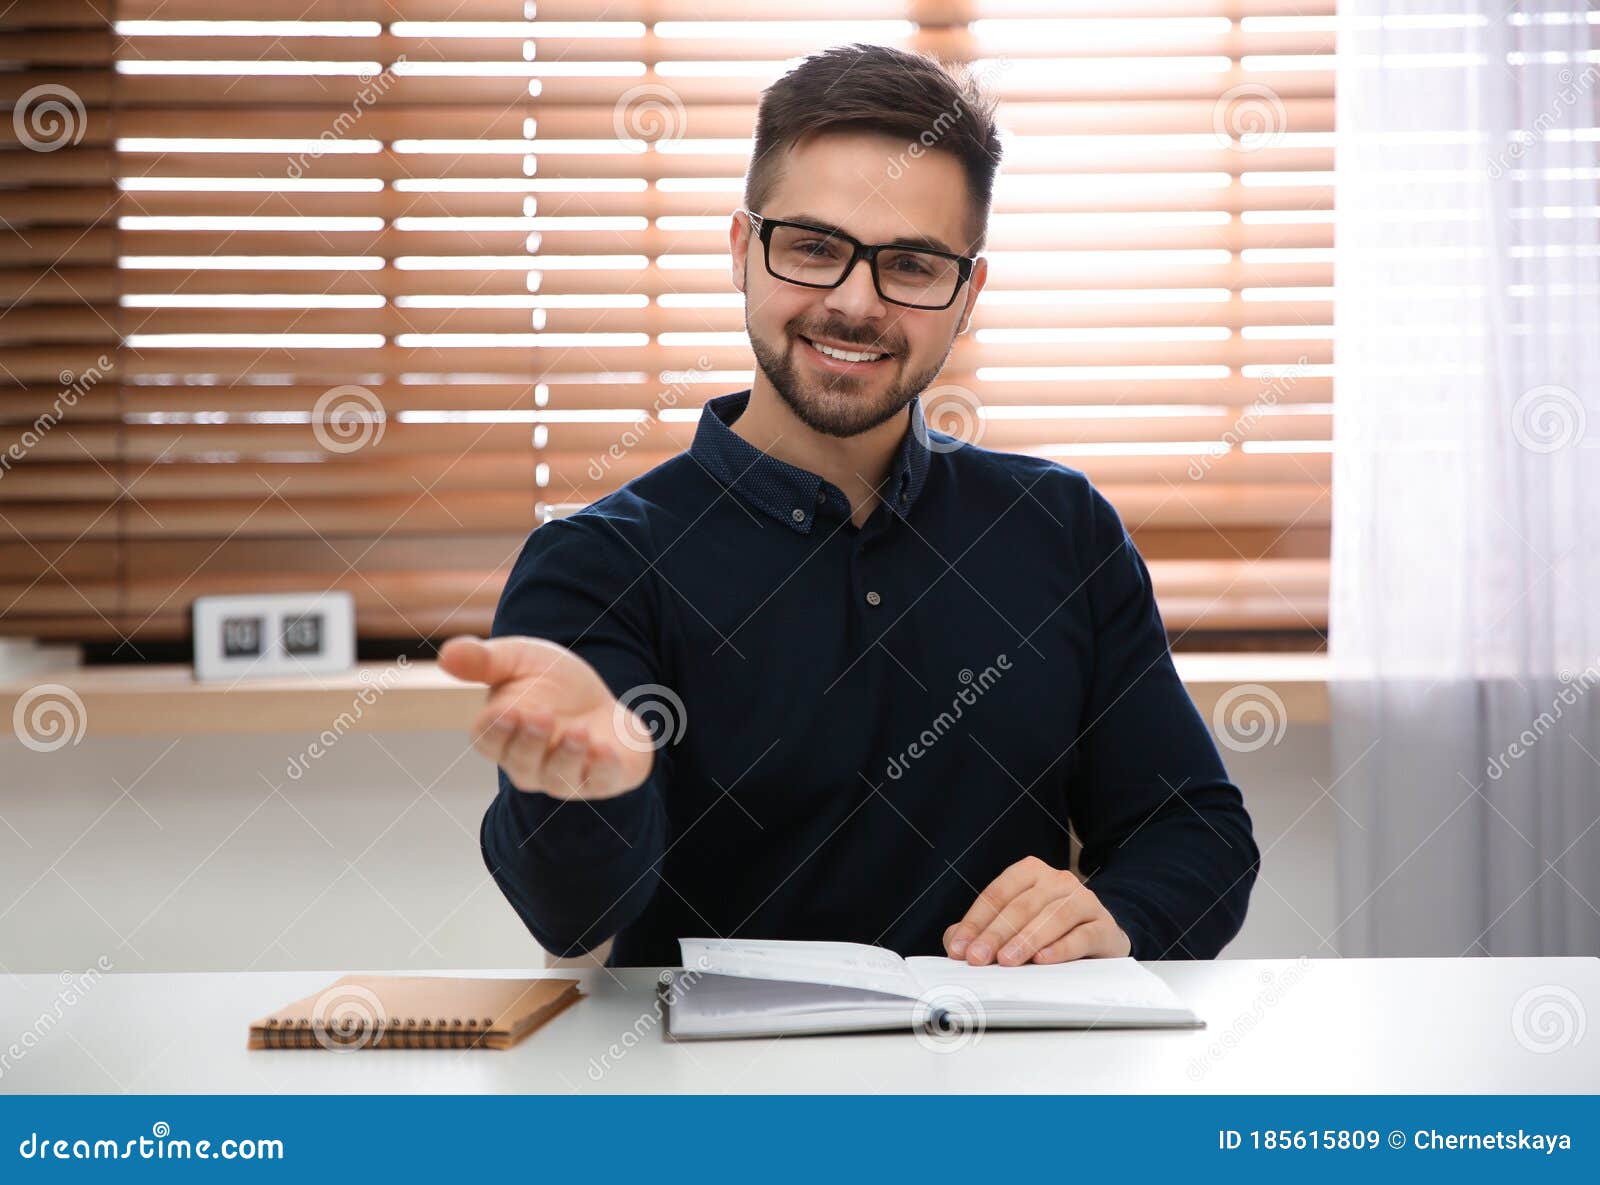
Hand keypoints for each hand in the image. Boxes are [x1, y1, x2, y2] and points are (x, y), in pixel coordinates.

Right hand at [439, 635, 653, 800]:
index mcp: (501, 736)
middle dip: (531, 741)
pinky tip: (605, 749)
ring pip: (558, 778)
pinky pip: (600, 782)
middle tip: (543, 715)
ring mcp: (564, 776)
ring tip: (578, 730)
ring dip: (567, 756)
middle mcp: (528, 764)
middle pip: (522, 763)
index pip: (488, 741)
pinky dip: (602, 769)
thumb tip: (446, 655)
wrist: (598, 700)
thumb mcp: (518, 660)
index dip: (496, 730)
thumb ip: (484, 660)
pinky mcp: (601, 778)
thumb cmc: (550, 682)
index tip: (506, 710)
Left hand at [944, 856, 1131, 965]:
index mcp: (1030, 872)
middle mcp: (1058, 880)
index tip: (959, 949)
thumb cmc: (1048, 928)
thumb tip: (955, 943)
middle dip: (995, 934)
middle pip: (1021, 906)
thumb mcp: (1013, 924)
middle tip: (977, 958)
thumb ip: (982, 930)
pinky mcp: (1103, 925)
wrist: (1099, 935)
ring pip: (1051, 917)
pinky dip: (1061, 948)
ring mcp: (1083, 900)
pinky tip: (1043, 960)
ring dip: (1025, 940)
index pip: (997, 894)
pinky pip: (1081, 935)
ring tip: (1006, 961)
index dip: (975, 922)